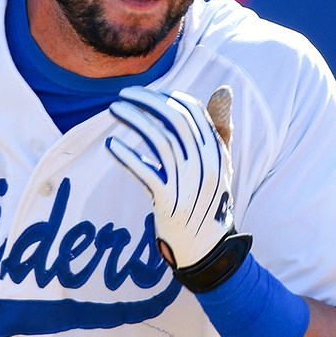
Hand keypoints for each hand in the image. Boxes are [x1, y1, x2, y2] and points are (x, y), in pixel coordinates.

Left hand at [107, 85, 249, 291]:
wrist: (206, 247)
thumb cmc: (210, 200)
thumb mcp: (221, 163)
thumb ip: (221, 127)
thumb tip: (224, 89)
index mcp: (217, 151)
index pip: (192, 111)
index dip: (167, 97)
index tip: (145, 93)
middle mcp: (205, 163)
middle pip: (174, 120)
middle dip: (147, 101)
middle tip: (123, 94)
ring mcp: (188, 183)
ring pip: (157, 140)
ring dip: (133, 120)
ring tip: (114, 110)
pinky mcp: (168, 201)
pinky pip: (144, 171)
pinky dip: (126, 155)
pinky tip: (111, 144)